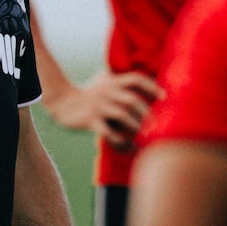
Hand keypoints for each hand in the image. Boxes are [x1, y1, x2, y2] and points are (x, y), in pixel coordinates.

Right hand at [43, 70, 164, 147]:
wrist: (62, 101)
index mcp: (112, 82)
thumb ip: (119, 83)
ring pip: (121, 115)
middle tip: (156, 125)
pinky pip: (108, 131)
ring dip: (135, 126)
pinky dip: (119, 141)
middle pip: (131, 99)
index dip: (151, 86)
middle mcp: (106, 92)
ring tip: (144, 136)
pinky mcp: (90, 119)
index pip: (135, 79)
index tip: (164, 96)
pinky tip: (127, 147)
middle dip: (146, 113)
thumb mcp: (103, 83)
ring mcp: (98, 106)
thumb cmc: (87, 95)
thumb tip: (143, 90)